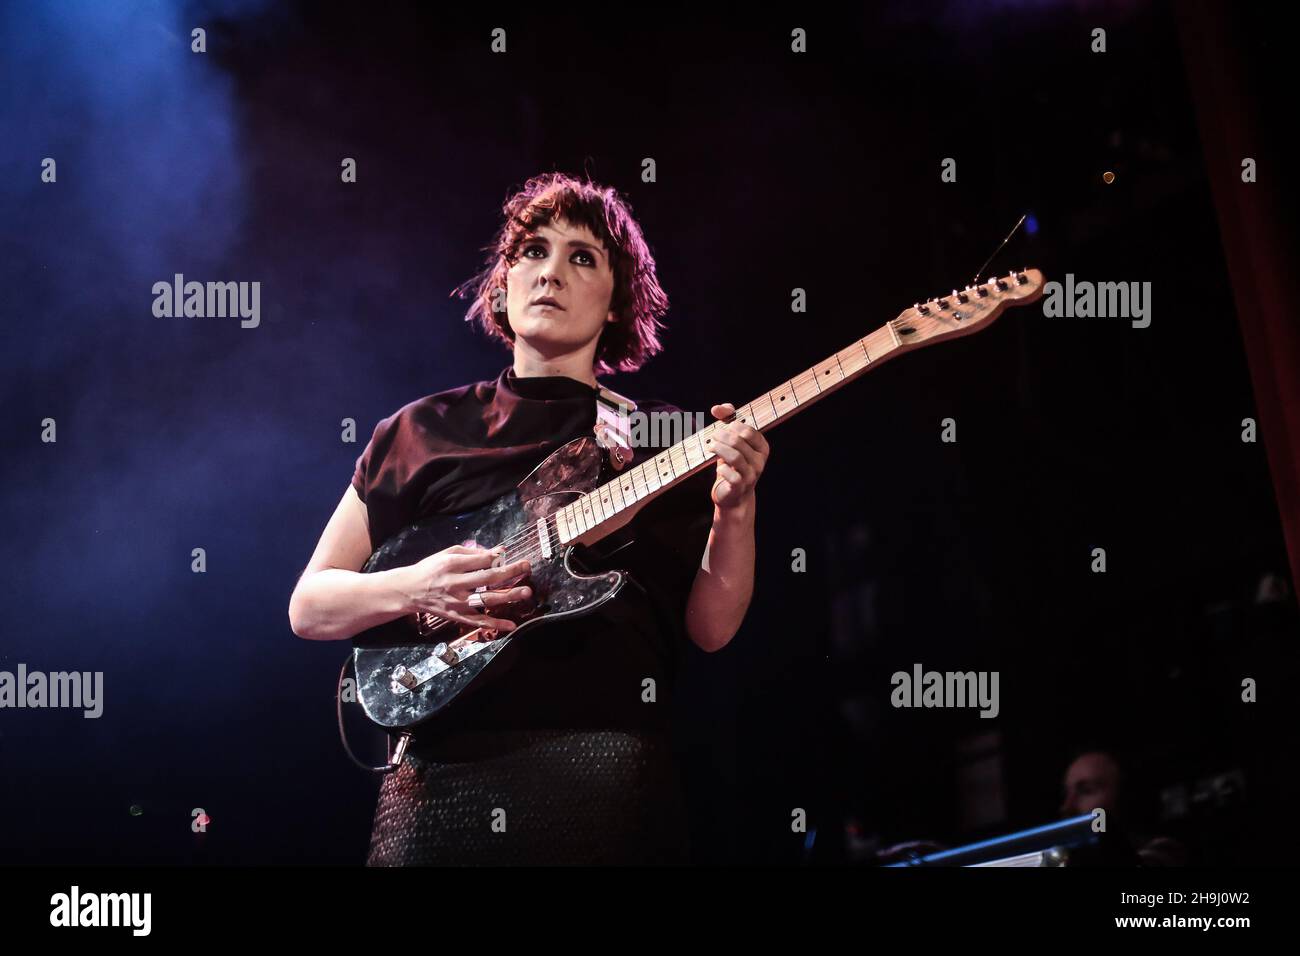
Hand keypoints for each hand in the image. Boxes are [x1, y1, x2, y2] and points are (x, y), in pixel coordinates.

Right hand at [403, 544, 530, 631]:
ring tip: (526, 592)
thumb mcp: (447, 553)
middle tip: (527, 567)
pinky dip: (495, 624)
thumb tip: (498, 551)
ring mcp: (457, 601)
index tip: (512, 555)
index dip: (499, 557)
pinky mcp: (457, 616)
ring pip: (486, 600)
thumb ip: (472, 552)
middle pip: (487, 578)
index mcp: (452, 564)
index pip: (481, 560)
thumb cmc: (430, 569)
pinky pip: (479, 621)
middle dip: (510, 572)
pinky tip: (511, 625)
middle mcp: (455, 583)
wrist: (409, 590)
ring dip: (508, 596)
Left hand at [708, 403, 768, 510]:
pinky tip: (718, 467)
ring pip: (735, 457)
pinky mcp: (740, 487)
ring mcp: (751, 475)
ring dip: (719, 449)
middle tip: (713, 436)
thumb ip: (728, 420)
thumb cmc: (733, 465)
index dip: (733, 425)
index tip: (722, 426)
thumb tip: (717, 407)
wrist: (734, 496)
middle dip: (722, 436)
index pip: (749, 431)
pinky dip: (722, 469)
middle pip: (739, 442)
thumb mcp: (734, 442)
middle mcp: (759, 461)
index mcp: (761, 448)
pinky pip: (731, 475)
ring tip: (710, 446)